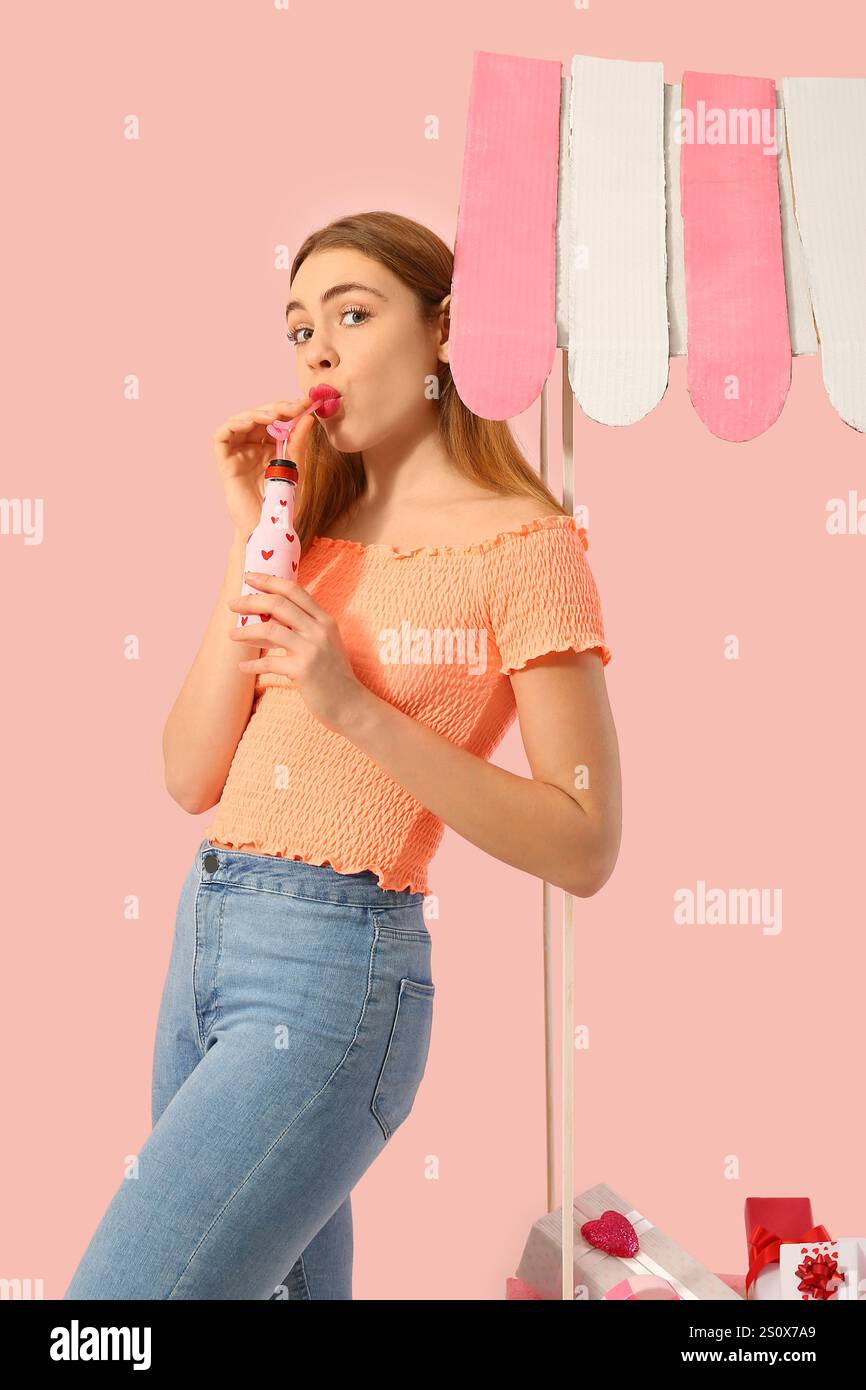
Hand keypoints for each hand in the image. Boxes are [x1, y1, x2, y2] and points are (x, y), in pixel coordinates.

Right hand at [212, 398, 317, 538]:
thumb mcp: (296, 470)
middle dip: (276, 408)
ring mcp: (239, 455)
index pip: (277, 421)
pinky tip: (252, 423)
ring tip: (274, 416)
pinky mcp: (225, 464)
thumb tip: (308, 418)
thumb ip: (299, 444)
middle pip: (259, 417)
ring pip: (241, 421)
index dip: (289, 409)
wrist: (269, 529)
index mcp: (271, 449)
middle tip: (292, 406)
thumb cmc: (282, 505)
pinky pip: (222, 436)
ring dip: (257, 413)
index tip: (306, 403)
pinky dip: (235, 424)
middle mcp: (253, 448)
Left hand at [227, 570, 366, 734]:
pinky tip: (243, 667)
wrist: (351, 706)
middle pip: (278, 604)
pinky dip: (253, 664)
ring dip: (245, 631)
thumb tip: (267, 617)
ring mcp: (311, 649)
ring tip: (231, 635)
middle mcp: (319, 630)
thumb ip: (303, 627)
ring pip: (270, 630)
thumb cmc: (333, 676)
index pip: (294, 590)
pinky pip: (269, 662)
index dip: (269, 580)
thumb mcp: (324, 643)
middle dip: (250, 601)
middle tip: (231, 604)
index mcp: (324, 620)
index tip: (248, 577)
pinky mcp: (302, 670)